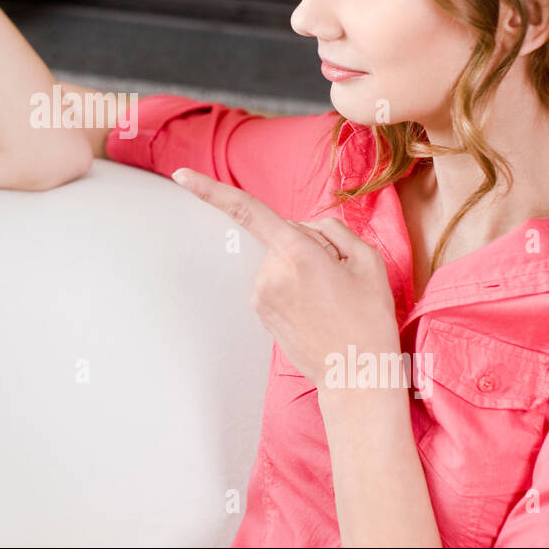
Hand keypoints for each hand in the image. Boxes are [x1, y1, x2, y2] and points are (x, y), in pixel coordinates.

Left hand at [171, 167, 399, 388]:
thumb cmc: (367, 319)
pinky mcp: (260, 310)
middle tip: (339, 280)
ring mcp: (260, 294)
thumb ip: (333, 229)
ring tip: (330, 300)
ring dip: (302, 269)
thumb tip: (305, 228)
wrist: (355, 374)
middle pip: (284, 237)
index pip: (247, 210)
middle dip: (309, 246)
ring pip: (281, 260)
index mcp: (296, 252)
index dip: (210, 190)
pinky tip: (316, 309)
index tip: (180, 175)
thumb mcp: (367, 260)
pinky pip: (277, 281)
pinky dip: (295, 286)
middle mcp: (269, 271)